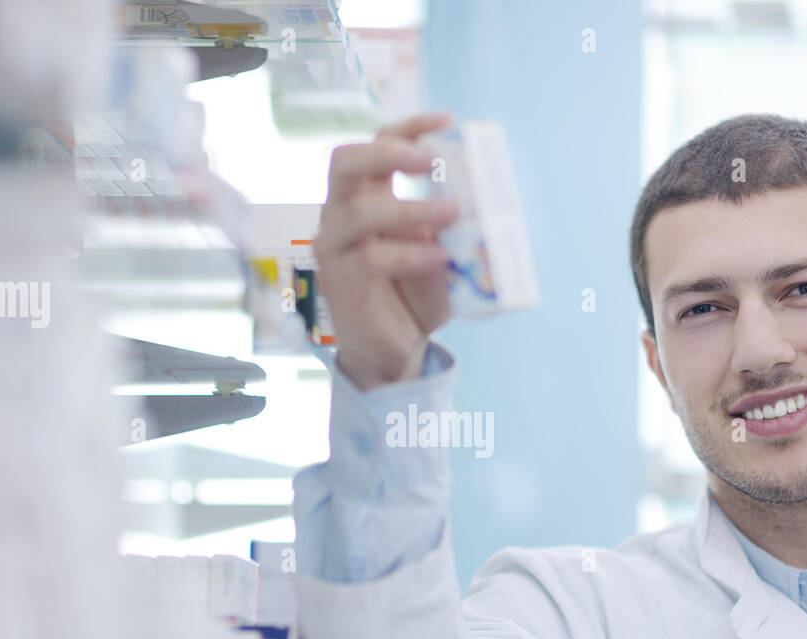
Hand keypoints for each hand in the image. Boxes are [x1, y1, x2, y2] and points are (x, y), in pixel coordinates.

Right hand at [313, 112, 459, 389]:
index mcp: (364, 197)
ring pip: (360, 210)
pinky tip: (438, 258)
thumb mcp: (440, 253)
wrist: (393, 350)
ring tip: (451, 214)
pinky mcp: (338, 278)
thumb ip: (446, 229)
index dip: (408, 127)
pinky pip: (370, 257)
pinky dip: (409, 254)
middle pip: (346, 161)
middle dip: (388, 152)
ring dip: (410, 209)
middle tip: (430, 161)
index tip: (448, 121)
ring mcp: (334, 245)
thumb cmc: (414, 297)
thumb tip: (471, 201)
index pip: (376, 144)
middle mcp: (341, 213)